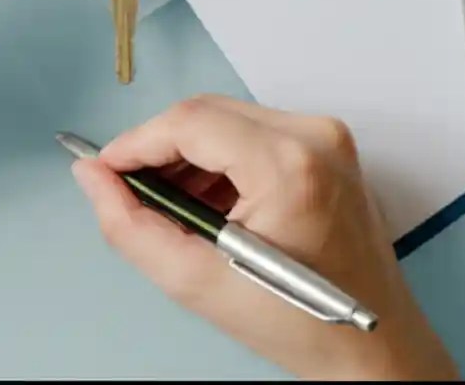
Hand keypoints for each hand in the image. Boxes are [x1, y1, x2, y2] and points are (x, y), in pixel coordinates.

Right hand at [72, 95, 457, 380]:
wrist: (370, 349)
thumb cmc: (303, 322)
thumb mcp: (196, 282)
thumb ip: (131, 225)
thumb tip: (94, 177)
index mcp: (289, 163)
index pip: (189, 123)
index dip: (135, 144)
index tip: (104, 169)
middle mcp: (315, 136)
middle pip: (207, 114)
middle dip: (160, 150)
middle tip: (133, 193)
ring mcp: (327, 138)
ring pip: (227, 121)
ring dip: (190, 158)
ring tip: (176, 211)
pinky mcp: (329, 148)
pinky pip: (254, 134)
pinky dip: (221, 162)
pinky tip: (212, 207)